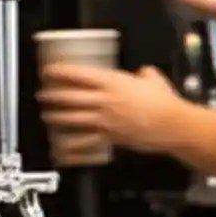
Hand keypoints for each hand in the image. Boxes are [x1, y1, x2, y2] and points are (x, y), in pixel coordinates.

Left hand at [37, 62, 184, 154]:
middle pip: (70, 97)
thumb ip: (143, 74)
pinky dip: (72, 145)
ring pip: (73, 118)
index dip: (60, 72)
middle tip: (42, 94)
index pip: (79, 74)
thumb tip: (142, 73)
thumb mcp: (153, 78)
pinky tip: (62, 146)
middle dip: (52, 95)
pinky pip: (86, 141)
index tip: (49, 70)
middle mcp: (105, 101)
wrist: (173, 125)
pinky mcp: (110, 138)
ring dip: (56, 117)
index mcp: (113, 82)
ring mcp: (105, 120)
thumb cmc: (164, 101)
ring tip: (47, 115)